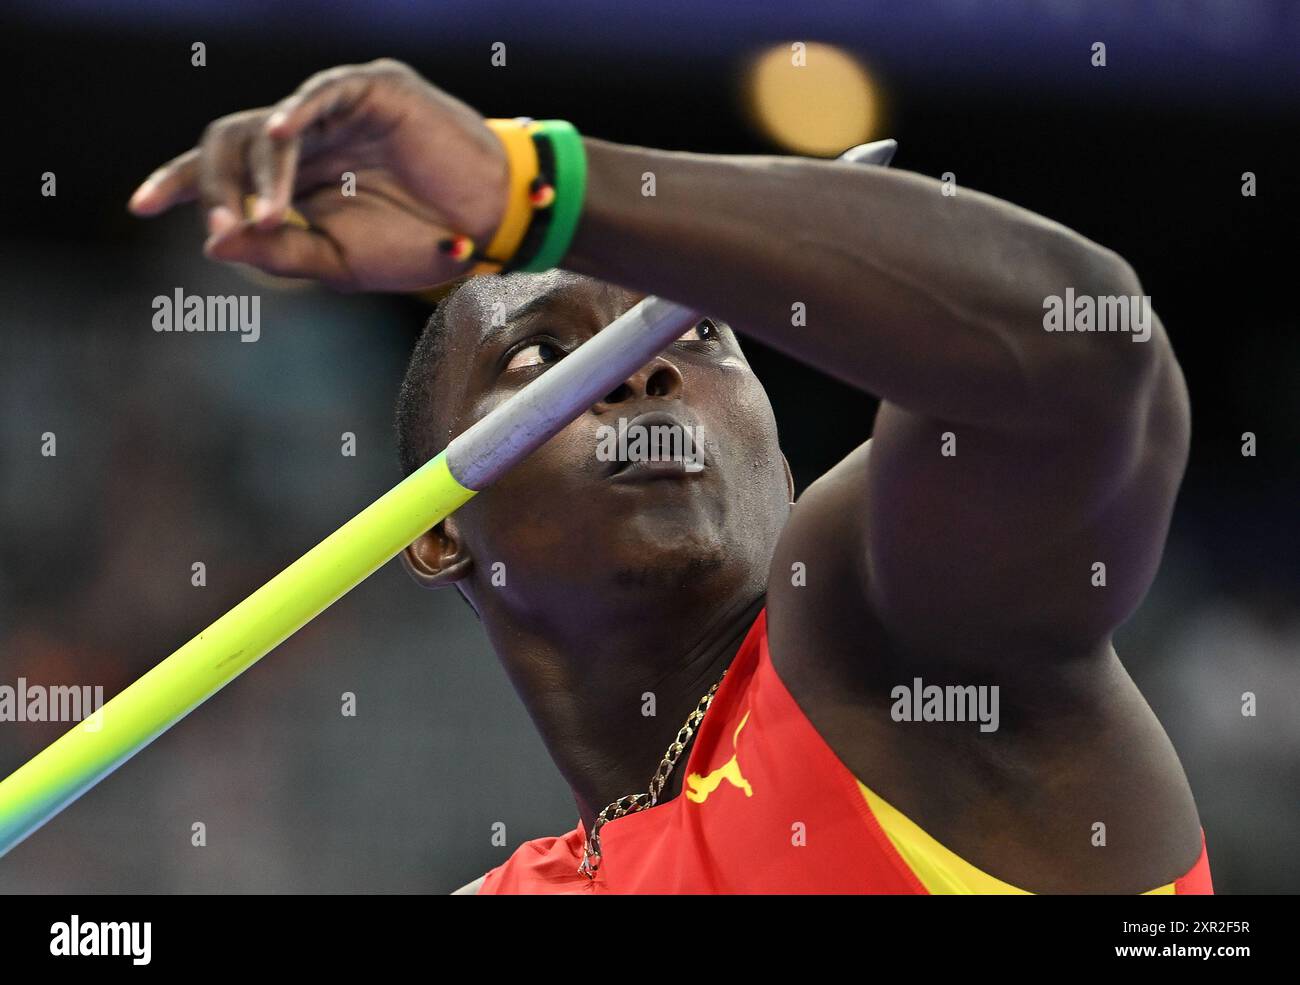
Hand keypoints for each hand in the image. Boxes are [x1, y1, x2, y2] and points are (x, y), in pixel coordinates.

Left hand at [128, 59, 508, 291]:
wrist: (491, 229)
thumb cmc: (421, 245)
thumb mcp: (340, 263)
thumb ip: (280, 253)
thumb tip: (213, 243)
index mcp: (296, 176)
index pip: (221, 169)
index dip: (180, 182)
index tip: (140, 206)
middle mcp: (308, 138)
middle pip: (229, 142)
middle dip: (212, 186)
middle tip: (225, 229)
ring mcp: (338, 111)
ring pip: (269, 126)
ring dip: (262, 174)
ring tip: (273, 216)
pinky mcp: (375, 90)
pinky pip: (323, 92)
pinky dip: (298, 112)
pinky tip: (281, 136)